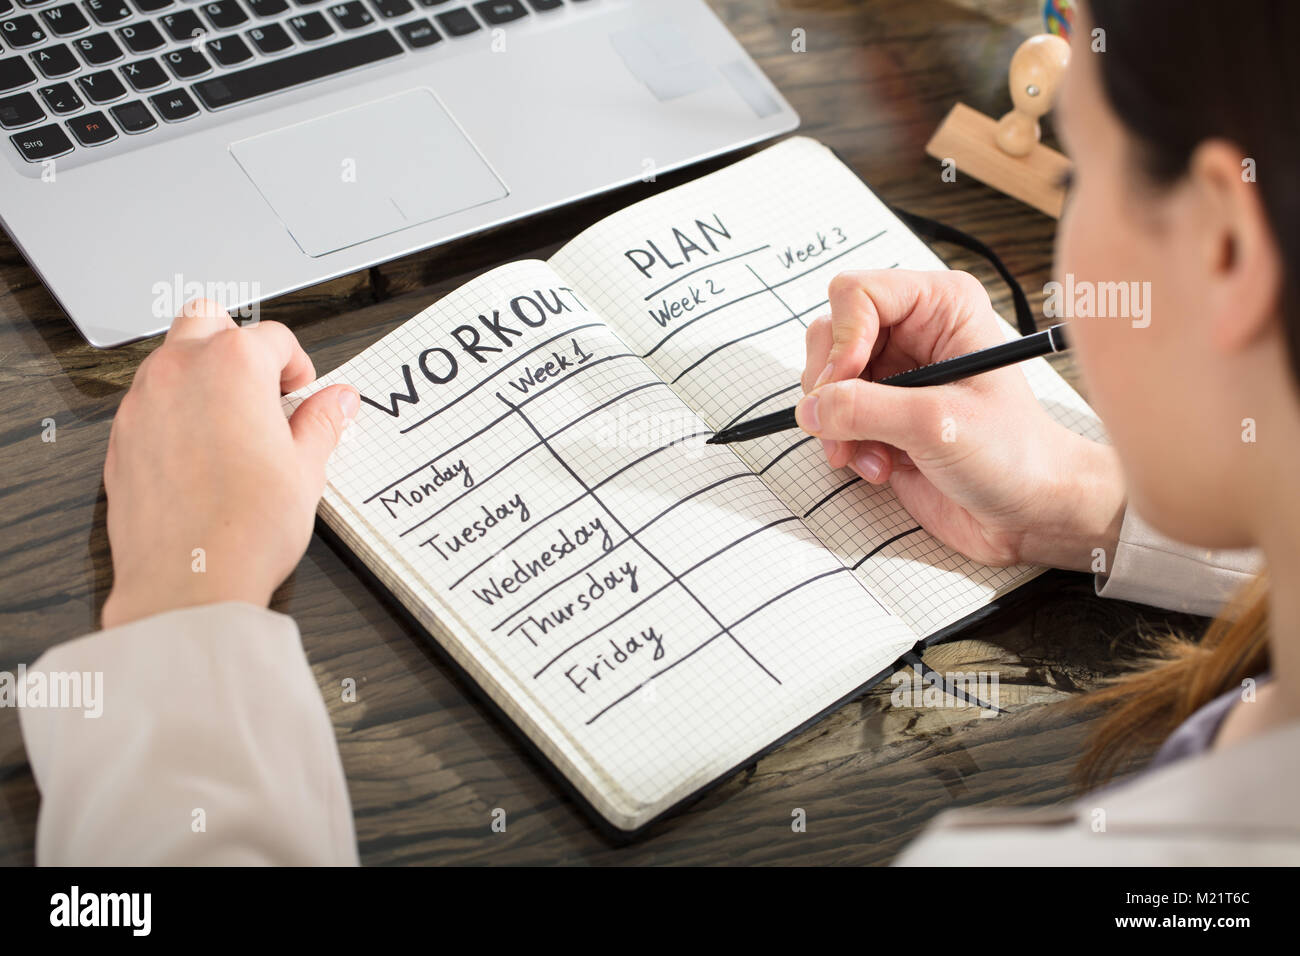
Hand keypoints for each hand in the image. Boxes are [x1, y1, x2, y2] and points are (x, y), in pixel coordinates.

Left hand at [101, 300, 358, 628]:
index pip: (274, 337)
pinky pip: (148, 401)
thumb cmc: (245, 527)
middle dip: (238, 345)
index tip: (304, 392)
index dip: (297, 365)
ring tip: (234, 421)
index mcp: (234, 365)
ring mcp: (143, 402)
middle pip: (208, 321)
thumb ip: (322, 423)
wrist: (190, 580)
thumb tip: (338, 402)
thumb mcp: (307, 468)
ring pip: (170, 357)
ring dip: (203, 373)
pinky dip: (174, 410)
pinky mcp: (121, 438)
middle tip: (264, 388)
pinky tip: (201, 452)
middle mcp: (180, 371)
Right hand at [796, 270, 1124, 570]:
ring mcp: (894, 373)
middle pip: (830, 334)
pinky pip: (831, 416)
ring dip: (836, 423)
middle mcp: (913, 332)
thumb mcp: (937, 425)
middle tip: (844, 426)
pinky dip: (843, 444)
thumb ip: (865, 409)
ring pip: (825, 378)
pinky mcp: (881, 413)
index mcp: (941, 306)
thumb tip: (811, 408)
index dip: (843, 339)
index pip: (857, 294)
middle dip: (831, 387)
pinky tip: (879, 466)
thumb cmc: (1014, 456)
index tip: (844, 385)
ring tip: (872, 455)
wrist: (1029, 513)